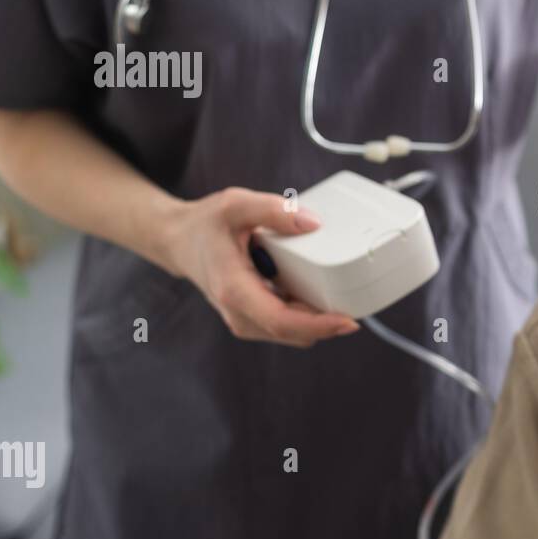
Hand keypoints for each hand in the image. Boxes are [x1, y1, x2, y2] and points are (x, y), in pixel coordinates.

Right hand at [158, 187, 360, 347]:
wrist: (179, 242)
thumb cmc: (206, 224)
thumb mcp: (236, 205)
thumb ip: (274, 210)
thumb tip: (313, 223)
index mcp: (235, 291)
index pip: (282, 322)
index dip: (319, 325)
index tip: (348, 321)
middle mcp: (240, 314)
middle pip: (294, 333)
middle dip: (328, 322)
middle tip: (357, 299)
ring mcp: (245, 321)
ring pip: (293, 333)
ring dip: (318, 320)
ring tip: (338, 293)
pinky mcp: (253, 319)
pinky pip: (288, 326)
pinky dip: (307, 315)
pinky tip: (318, 294)